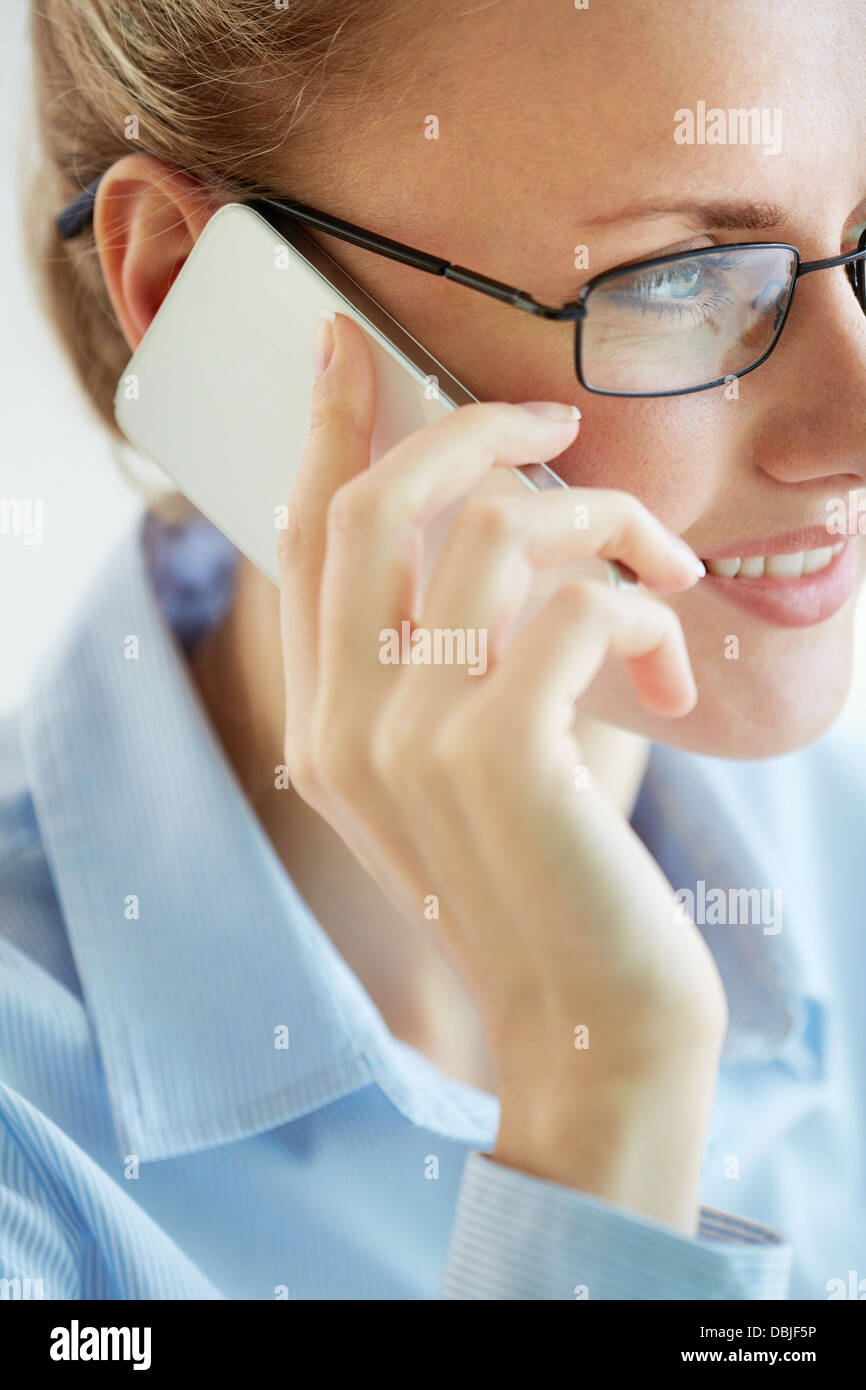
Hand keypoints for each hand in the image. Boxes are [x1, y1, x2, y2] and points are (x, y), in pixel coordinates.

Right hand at [277, 311, 726, 1230]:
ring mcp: (411, 741)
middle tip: (554, 422)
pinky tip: (668, 672)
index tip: (350, 344)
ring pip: (501, 533)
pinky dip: (643, 613)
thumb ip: (429, 668)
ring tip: (665, 576)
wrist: (587, 1018)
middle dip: (474, 431)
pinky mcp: (500, 753)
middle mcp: (343, 728)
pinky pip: (580, 604)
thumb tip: (481, 533)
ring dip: (608, 524)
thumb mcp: (451, 779)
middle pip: (379, 504)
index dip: (329, 430)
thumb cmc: (540, 884)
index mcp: (321, 730)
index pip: (303, 540)